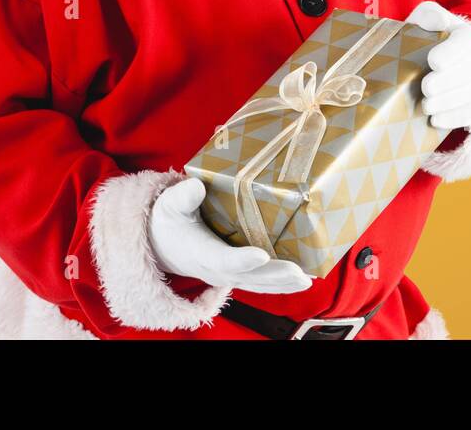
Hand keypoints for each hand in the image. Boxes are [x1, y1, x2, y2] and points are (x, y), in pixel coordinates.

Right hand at [149, 177, 313, 294]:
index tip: (262, 255)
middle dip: (275, 276)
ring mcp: (228, 276)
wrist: (163, 246)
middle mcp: (216, 270)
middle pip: (249, 277)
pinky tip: (300, 279)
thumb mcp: (170, 205)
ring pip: (258, 284)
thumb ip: (182, 197)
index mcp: (200, 252)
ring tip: (307, 279)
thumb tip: (196, 187)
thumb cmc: (170, 221)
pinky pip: (260, 283)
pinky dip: (280, 283)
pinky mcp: (237, 276)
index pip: (223, 260)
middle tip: (300, 273)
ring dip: (283, 283)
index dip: (242, 260)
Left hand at [406, 0, 470, 134]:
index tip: (432, 61)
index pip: (464, 45)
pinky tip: (436, 119)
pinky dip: (454, 119)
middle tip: (426, 88)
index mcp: (469, 37)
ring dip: (447, 103)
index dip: (449, 54)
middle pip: (468, 74)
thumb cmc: (435, 38)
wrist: (455, 60)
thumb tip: (438, 21)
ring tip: (426, 105)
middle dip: (445, 83)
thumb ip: (430, 16)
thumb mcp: (429, 19)